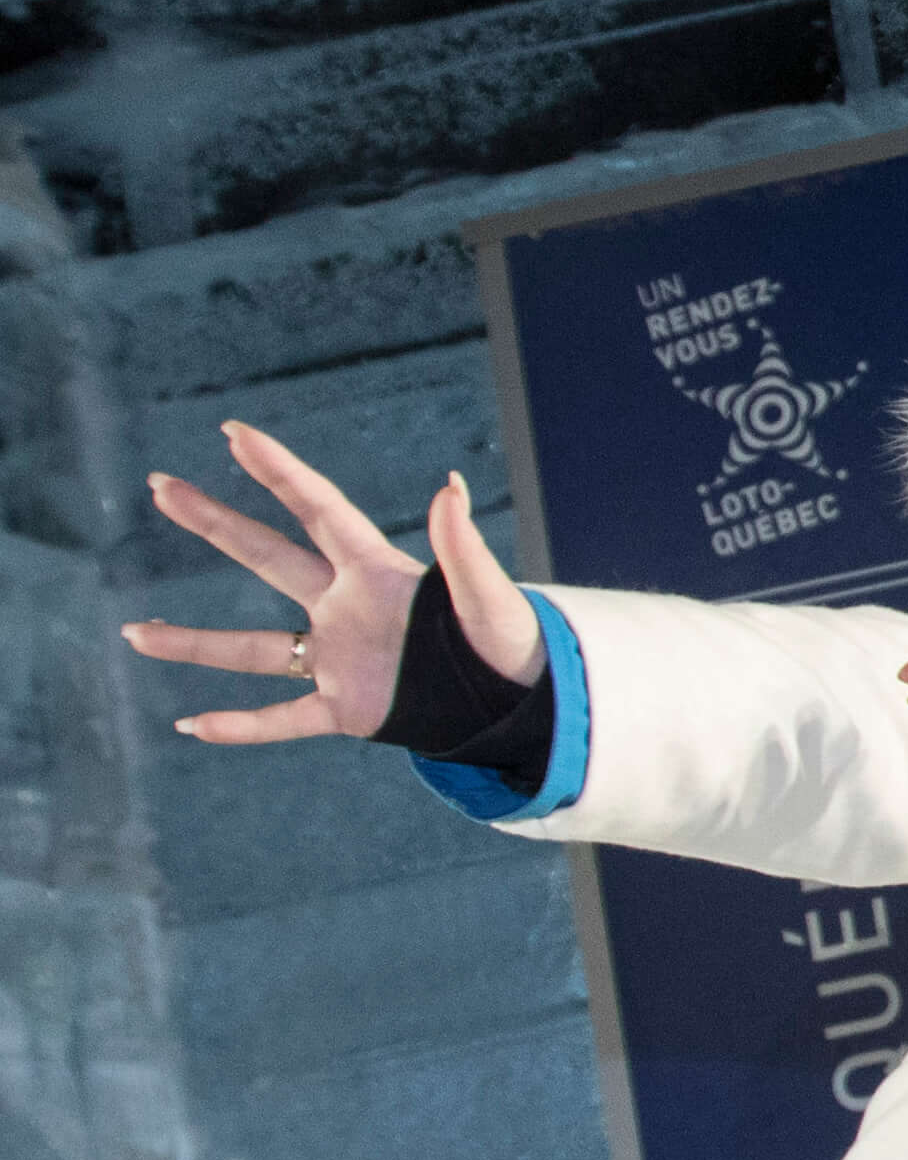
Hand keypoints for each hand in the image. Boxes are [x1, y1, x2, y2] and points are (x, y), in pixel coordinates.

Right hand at [126, 423, 539, 743]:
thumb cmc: (513, 640)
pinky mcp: (347, 708)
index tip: (234, 432)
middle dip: (213, 521)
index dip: (279, 471)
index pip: (318, 510)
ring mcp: (340, 659)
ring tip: (133, 632)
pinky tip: (191, 726)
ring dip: (193, 644)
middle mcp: (345, 609)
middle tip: (161, 485)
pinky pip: (283, 718)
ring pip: (251, 650)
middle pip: (266, 557)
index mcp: (378, 573)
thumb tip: (449, 485)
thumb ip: (462, 545)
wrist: (521, 701)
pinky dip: (241, 727)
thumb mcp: (489, 594)